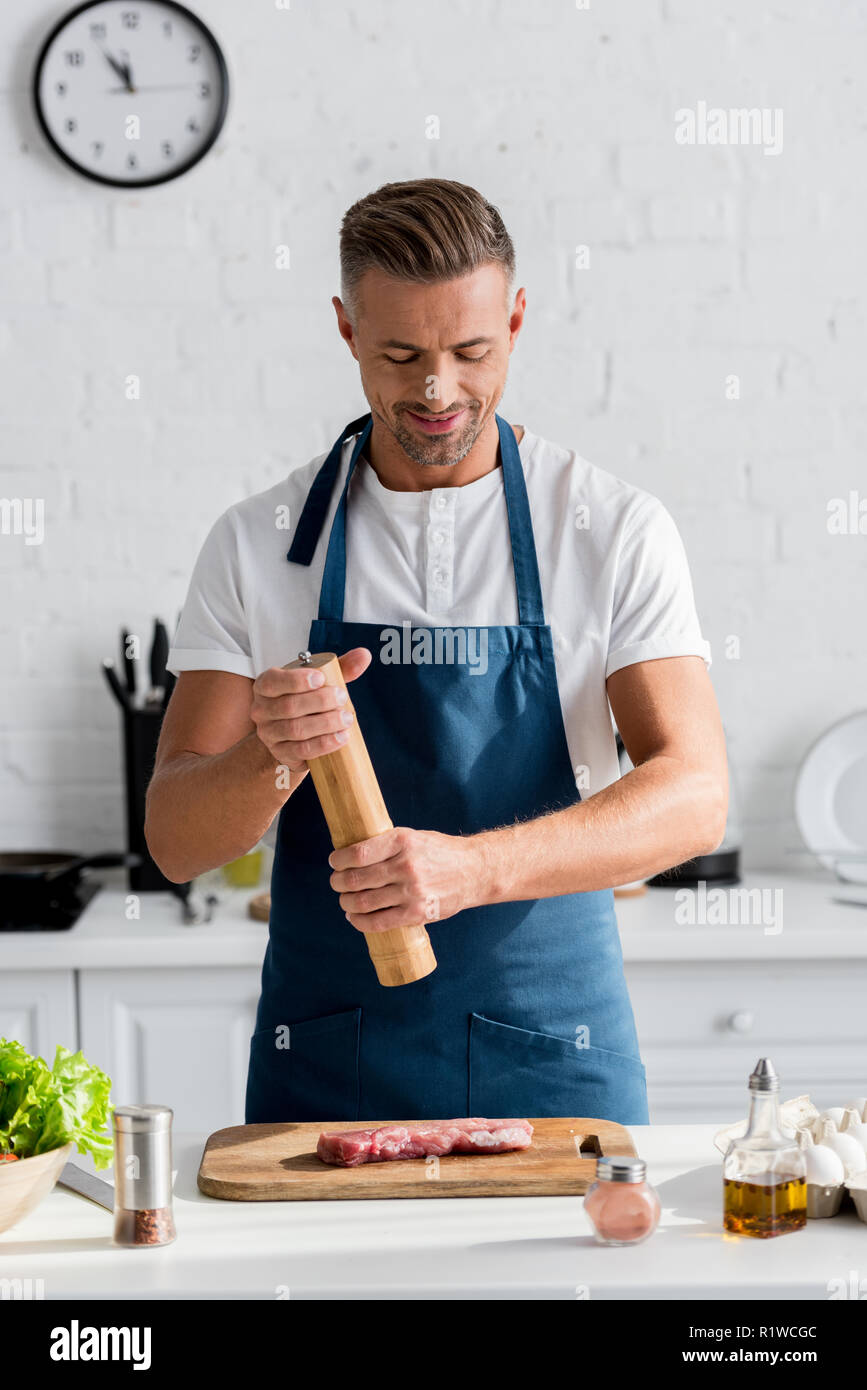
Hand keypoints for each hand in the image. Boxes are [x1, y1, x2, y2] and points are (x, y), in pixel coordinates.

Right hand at [250, 648, 370, 773]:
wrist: (295, 735)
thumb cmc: (307, 699)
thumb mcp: (318, 682)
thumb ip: (339, 667)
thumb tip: (364, 655)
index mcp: (266, 686)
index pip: (274, 681)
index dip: (296, 680)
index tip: (321, 679)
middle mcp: (261, 710)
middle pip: (289, 706)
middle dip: (319, 701)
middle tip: (342, 698)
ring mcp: (269, 733)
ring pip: (296, 729)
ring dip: (325, 723)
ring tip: (346, 719)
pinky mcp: (281, 753)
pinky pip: (302, 750)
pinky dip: (324, 744)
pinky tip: (341, 738)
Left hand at [328, 827, 483, 933]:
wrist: (473, 871)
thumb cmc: (438, 852)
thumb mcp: (414, 837)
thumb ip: (387, 845)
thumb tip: (350, 855)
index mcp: (403, 841)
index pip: (359, 853)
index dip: (340, 860)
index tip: (334, 863)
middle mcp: (406, 866)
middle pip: (357, 879)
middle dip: (339, 882)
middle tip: (337, 882)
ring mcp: (412, 892)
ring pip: (364, 902)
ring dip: (346, 902)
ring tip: (345, 900)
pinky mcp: (417, 913)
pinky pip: (379, 922)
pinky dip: (360, 922)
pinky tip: (354, 917)